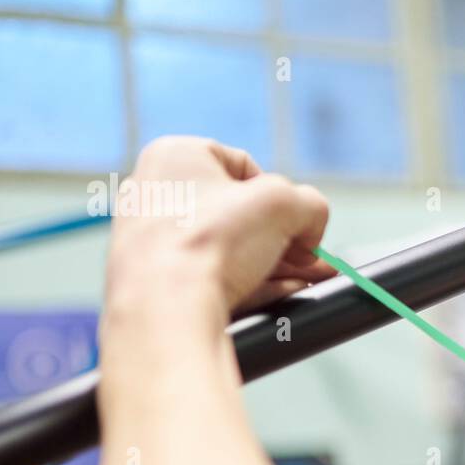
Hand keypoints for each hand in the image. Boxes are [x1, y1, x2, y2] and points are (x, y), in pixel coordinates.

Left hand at [103, 136, 334, 322]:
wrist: (168, 308)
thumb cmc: (209, 242)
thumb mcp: (284, 205)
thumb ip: (310, 206)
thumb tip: (312, 226)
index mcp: (175, 156)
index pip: (244, 166)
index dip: (282, 195)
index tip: (300, 222)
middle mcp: (155, 194)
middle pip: (239, 213)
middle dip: (284, 238)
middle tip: (311, 256)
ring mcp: (152, 241)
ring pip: (229, 249)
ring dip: (275, 265)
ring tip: (308, 281)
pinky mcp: (157, 282)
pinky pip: (212, 277)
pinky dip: (250, 285)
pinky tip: (281, 295)